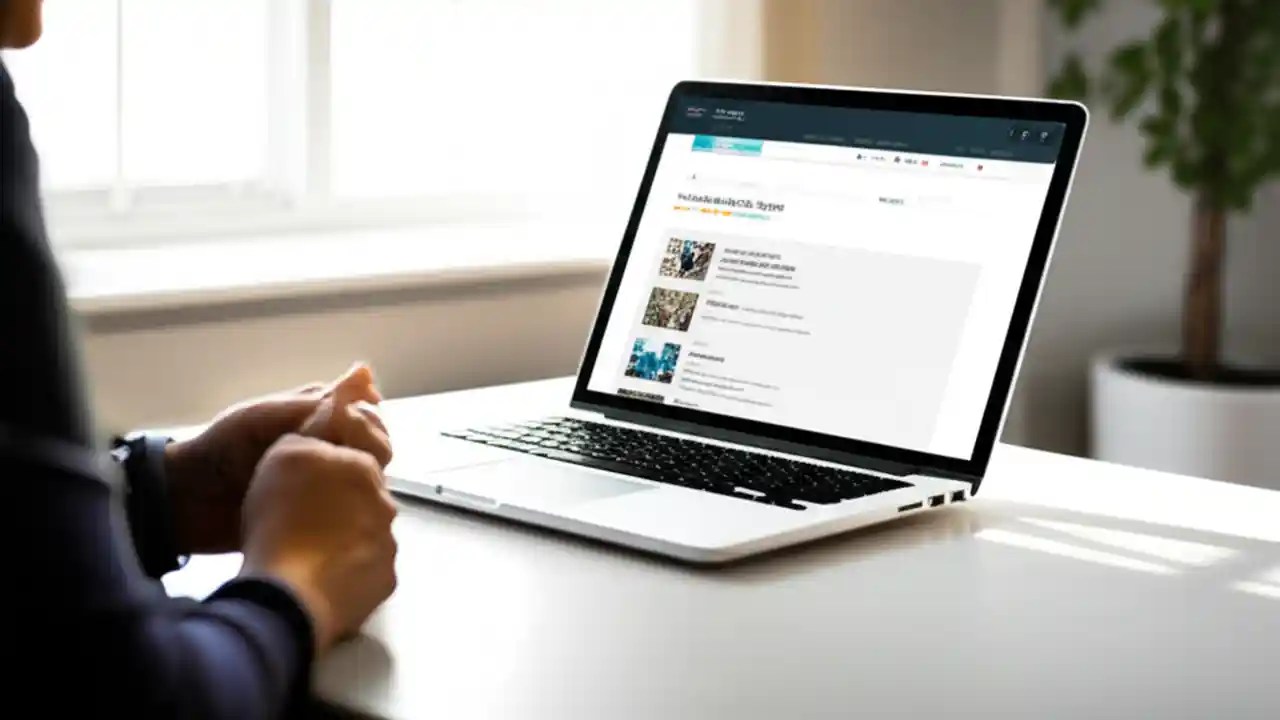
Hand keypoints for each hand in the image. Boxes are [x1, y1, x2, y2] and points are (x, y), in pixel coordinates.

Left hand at [164, 364, 383, 554]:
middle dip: (369, 452)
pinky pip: (349, 508)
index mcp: (317, 414)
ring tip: (345, 488)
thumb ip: (321, 400)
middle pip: (373, 446)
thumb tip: (366, 371)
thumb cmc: (225, 447)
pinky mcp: (316, 511)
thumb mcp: (271, 415)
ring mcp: (322, 479)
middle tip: (345, 462)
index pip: (367, 414)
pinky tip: (350, 511)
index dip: (370, 422)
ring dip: (363, 480)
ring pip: (366, 476)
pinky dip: (354, 507)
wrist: (190, 499)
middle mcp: (326, 445)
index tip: (360, 431)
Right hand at [240, 434, 397, 652]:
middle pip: (362, 497)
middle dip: (338, 504)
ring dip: (344, 538)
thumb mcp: (280, 457)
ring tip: (308, 554)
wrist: (290, 592)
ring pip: (367, 533)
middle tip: (303, 521)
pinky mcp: (386, 581)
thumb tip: (320, 442)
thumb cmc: (281, 519)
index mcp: (363, 468)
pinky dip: (348, 571)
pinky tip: (321, 578)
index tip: (299, 487)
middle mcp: (386, 503)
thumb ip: (307, 440)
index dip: (323, 471)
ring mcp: (389, 545)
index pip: (350, 458)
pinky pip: (367, 570)